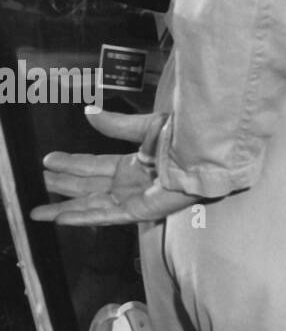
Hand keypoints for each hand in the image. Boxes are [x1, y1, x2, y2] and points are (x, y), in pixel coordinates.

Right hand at [32, 110, 200, 225]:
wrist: (205, 152)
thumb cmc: (184, 137)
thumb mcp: (146, 127)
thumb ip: (116, 124)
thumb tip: (89, 112)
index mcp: (134, 163)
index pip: (94, 166)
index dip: (70, 164)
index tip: (47, 161)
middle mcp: (131, 182)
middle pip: (88, 187)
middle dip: (62, 187)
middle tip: (37, 185)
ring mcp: (134, 198)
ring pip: (90, 205)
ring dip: (64, 208)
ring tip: (37, 211)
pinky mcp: (140, 211)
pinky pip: (106, 216)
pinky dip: (83, 217)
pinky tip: (61, 218)